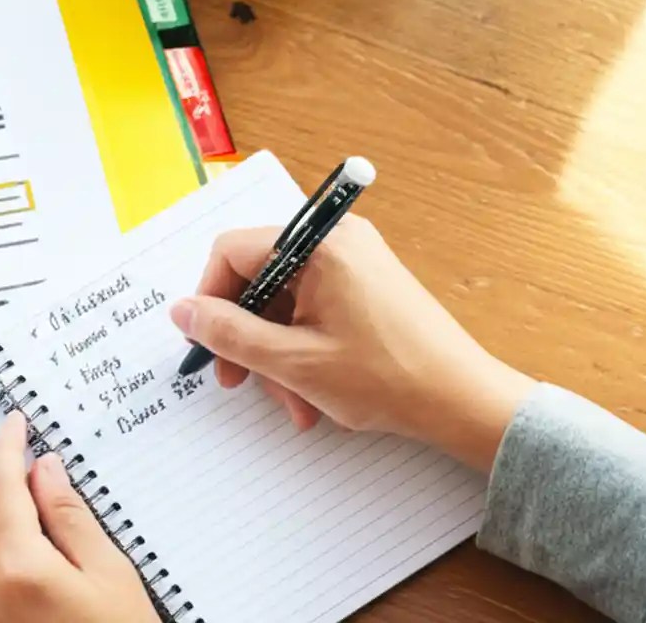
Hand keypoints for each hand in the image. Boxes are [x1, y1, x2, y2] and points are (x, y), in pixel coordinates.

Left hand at [0, 411, 157, 622]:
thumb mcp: (110, 575)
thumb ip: (72, 517)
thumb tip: (46, 470)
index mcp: (18, 570)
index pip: (2, 488)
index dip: (6, 448)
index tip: (15, 423)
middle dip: (0, 483)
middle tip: (35, 472)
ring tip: (35, 516)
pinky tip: (20, 557)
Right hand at [169, 215, 536, 471]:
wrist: (464, 401)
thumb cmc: (388, 378)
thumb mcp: (293, 361)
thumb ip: (229, 333)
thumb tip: (182, 311)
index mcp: (319, 245)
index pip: (233, 251)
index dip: (210, 298)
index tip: (207, 342)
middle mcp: (337, 242)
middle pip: (258, 279)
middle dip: (246, 337)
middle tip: (238, 381)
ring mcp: (354, 264)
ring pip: (284, 303)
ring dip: (275, 355)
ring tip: (292, 403)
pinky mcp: (365, 287)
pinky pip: (312, 310)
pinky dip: (301, 350)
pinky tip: (310, 395)